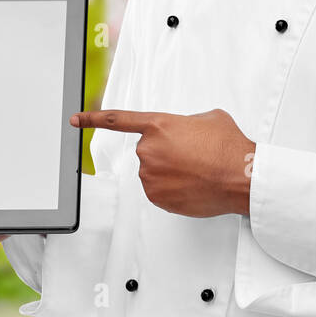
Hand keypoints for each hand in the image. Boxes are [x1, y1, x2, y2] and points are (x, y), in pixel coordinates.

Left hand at [73, 109, 254, 217]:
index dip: (93, 119)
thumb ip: (184, 122)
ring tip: (198, 170)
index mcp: (158, 125)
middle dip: (167, 153)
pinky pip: (160, 191)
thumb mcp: (208, 118)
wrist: (240, 176)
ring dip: (172, 172)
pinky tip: (194, 184)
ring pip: (155, 173)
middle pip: (149, 151)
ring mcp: (150, 176)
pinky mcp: (157, 198)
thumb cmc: (228, 146)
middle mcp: (148, 150)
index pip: (117, 120)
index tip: (75, 119)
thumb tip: (183, 131)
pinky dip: (174, 189)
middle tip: (193, 156)